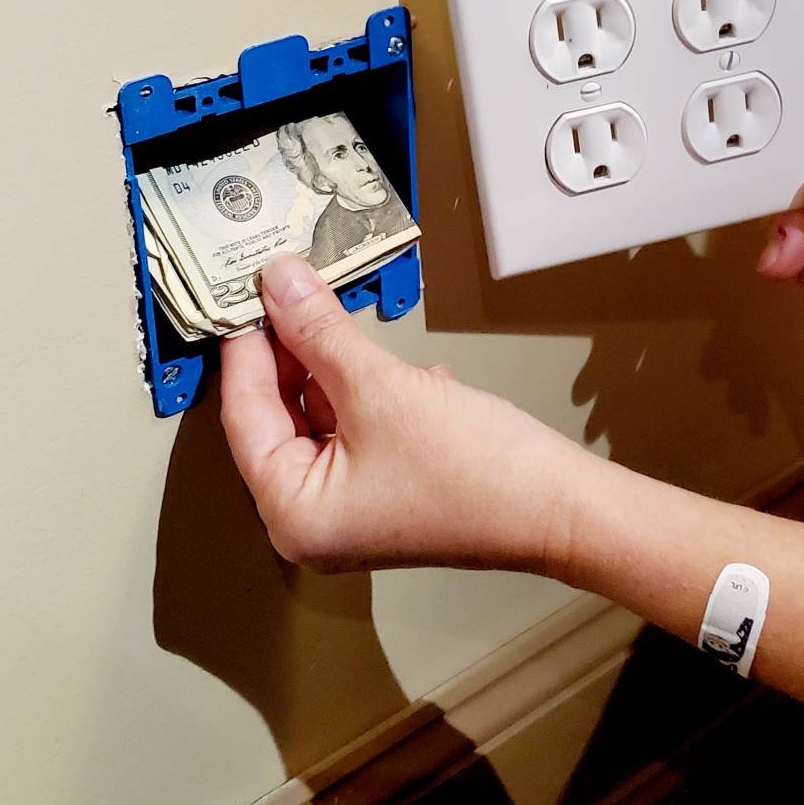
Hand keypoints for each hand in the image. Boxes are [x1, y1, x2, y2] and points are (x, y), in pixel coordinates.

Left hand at [220, 255, 582, 572]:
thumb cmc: (472, 469)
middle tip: (291, 289)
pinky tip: (406, 371)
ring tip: (344, 315)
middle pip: (278, 417)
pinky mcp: (387, 494)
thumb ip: (320, 330)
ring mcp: (351, 511)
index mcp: (292, 512)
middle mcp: (311, 522)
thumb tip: (278, 282)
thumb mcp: (381, 386)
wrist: (559, 508)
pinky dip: (370, 392)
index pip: (244, 415)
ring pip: (320, 418)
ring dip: (335, 367)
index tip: (248, 291)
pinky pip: (357, 431)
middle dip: (293, 352)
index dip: (246, 346)